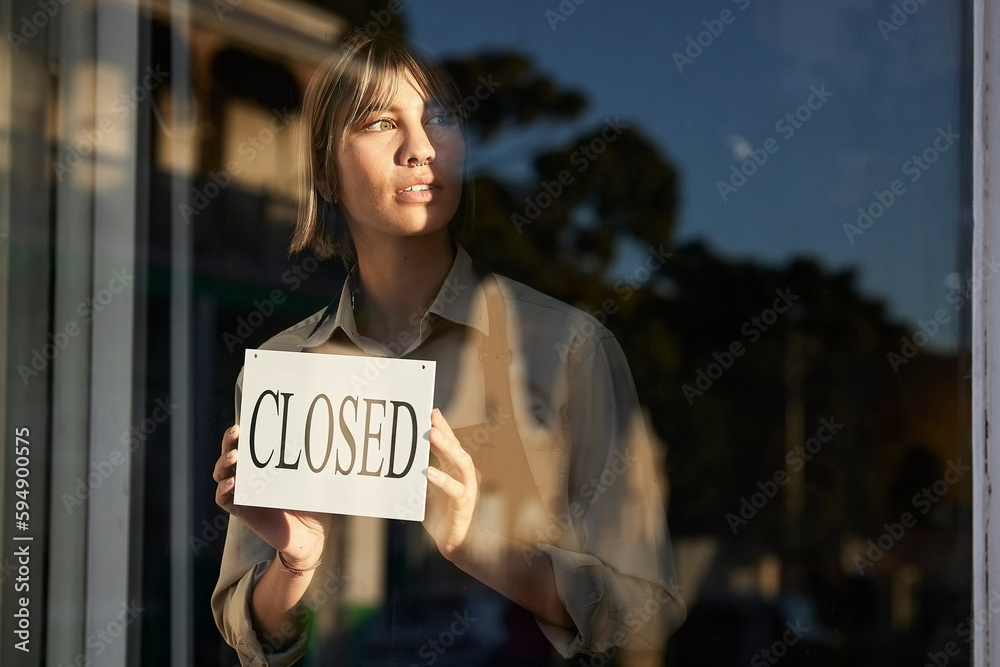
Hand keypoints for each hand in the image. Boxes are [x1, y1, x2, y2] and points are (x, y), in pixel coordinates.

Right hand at [213, 424, 330, 567]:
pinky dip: (223, 490)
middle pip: (230, 455)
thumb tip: (321, 439)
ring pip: (222, 475)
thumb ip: (311, 465)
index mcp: (266, 468)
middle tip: (236, 432)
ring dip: (223, 464)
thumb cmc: (313, 505)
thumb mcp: (312, 480)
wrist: (311, 537)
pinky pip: (225, 500)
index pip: (248, 446)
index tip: (244, 423)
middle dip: (229, 442)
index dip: (242, 434)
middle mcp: (251, 479)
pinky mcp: (243, 512)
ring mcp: (245, 494)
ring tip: (234, 457)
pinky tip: (231, 483)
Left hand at [422, 409, 479, 561]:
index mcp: (455, 471)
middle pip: (457, 448)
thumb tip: (398, 463)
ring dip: (448, 448)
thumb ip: (419, 478)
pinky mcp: (464, 506)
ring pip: (462, 463)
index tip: (430, 411)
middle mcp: (464, 477)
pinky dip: (443, 480)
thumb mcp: (426, 493)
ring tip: (433, 435)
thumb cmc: (441, 517)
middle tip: (431, 418)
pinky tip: (429, 472)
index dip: (442, 427)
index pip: (450, 444)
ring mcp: (467, 490)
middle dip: (445, 431)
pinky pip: (456, 490)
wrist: (457, 545)